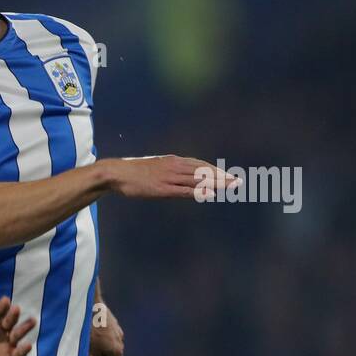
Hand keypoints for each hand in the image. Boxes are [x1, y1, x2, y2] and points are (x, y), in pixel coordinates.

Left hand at [0, 296, 35, 355]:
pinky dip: (23, 350)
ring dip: (24, 328)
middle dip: (12, 315)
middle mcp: (2, 331)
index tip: (5, 300)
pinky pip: (18, 353)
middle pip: (9, 321)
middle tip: (16, 309)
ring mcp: (8, 343)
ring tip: (33, 321)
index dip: (1, 307)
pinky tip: (28, 345)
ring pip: (17, 334)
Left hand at [89, 303, 123, 355]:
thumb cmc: (89, 329)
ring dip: (100, 349)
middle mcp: (120, 340)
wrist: (90, 305)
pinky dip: (101, 339)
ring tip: (87, 345)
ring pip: (110, 345)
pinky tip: (90, 334)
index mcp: (117, 350)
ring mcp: (117, 330)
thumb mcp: (90, 349)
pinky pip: (108, 335)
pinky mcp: (112, 321)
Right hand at [104, 155, 240, 199]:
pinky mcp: (162, 188)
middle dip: (222, 176)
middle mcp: (174, 167)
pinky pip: (183, 190)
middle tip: (238, 181)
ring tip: (230, 186)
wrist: (117, 173)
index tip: (229, 176)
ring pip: (197, 179)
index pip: (200, 165)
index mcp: (173, 161)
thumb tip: (177, 180)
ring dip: (215, 183)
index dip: (216, 171)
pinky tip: (209, 194)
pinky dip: (198, 192)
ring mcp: (169, 177)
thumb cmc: (134, 173)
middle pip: (203, 171)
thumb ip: (170, 173)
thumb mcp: (155, 169)